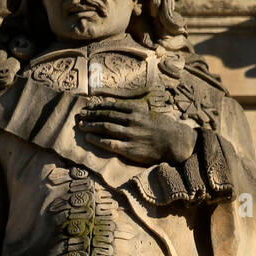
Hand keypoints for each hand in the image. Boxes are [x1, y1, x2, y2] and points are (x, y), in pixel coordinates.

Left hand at [75, 98, 196, 165]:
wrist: (175, 142)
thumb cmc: (165, 128)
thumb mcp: (150, 113)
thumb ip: (136, 111)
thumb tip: (122, 109)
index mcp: (136, 110)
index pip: (112, 106)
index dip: (98, 106)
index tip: (88, 106)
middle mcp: (131, 120)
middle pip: (106, 115)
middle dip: (91, 114)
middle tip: (80, 115)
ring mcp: (130, 134)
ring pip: (105, 127)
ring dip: (91, 126)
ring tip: (80, 125)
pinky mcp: (130, 149)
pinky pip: (110, 143)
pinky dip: (97, 140)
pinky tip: (89, 138)